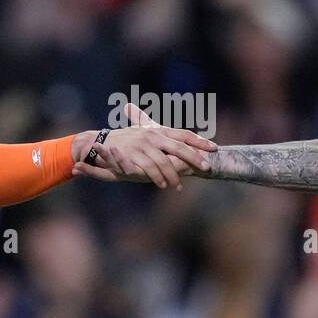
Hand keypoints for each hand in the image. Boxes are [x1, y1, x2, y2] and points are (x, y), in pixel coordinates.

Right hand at [71, 102, 215, 189]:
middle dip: (194, 158)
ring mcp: (143, 145)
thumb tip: (183, 139)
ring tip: (179, 186)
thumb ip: (162, 135)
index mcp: (159, 130)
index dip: (199, 141)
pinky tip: (164, 185)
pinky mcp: (133, 155)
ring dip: (173, 175)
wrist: (102, 143)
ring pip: (164, 162)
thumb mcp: (145, 133)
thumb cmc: (127, 140)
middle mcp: (153, 136)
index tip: (214, 148)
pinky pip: (149, 169)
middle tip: (207, 167)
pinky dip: (158, 178)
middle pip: (178, 147)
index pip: (183, 134)